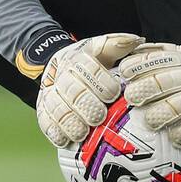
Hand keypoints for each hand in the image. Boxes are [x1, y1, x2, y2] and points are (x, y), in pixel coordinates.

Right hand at [34, 32, 144, 147]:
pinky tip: (65, 141)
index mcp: (77, 59)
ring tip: (83, 133)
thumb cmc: (89, 62)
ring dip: (70, 122)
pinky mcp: (43, 112)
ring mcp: (50, 95)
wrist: (58, 68)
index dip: (101, 81)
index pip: (87, 68)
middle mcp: (61, 77)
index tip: (114, 93)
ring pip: (57, 108)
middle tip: (99, 116)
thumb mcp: (102, 49)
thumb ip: (118, 44)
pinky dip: (55, 133)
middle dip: (86, 104)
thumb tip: (137, 39)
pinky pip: (45, 123)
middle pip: (72, 91)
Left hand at [118, 44, 180, 148]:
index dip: (137, 65)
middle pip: (163, 81)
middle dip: (144, 90)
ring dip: (161, 114)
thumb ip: (161, 55)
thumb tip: (125, 56)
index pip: (156, 57)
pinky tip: (173, 138)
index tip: (123, 74)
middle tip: (132, 98)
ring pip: (179, 105)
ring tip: (150, 122)